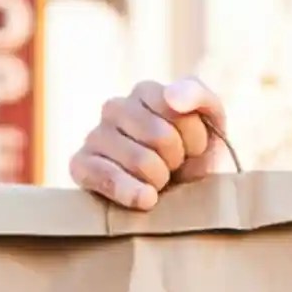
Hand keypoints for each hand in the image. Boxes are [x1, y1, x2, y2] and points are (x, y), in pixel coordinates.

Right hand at [68, 76, 227, 209]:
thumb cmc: (195, 155)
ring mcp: (95, 136)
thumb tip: (171, 96)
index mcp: (145, 92)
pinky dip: (132, 193)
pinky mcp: (81, 166)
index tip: (193, 147)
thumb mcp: (210, 120)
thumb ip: (197, 95)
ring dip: (161, 179)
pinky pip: (107, 177)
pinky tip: (145, 199)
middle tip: (174, 167)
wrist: (182, 196)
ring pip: (140, 160)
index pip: (177, 109)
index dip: (195, 137)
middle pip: (160, 136)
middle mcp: (115, 108)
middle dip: (178, 160)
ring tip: (159, 180)